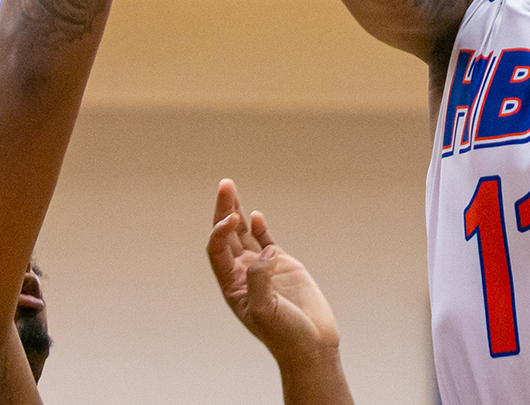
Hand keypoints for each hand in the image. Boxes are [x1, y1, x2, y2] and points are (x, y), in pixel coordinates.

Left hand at [207, 179, 340, 361]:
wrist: (312, 345)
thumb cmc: (285, 335)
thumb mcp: (265, 311)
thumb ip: (260, 280)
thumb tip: (266, 252)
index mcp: (232, 286)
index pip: (218, 250)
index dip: (220, 231)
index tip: (232, 218)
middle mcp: (243, 274)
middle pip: (226, 236)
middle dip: (224, 210)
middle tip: (225, 184)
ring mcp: (263, 268)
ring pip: (243, 234)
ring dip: (236, 212)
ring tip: (230, 188)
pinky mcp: (283, 266)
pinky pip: (265, 241)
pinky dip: (259, 227)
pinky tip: (254, 215)